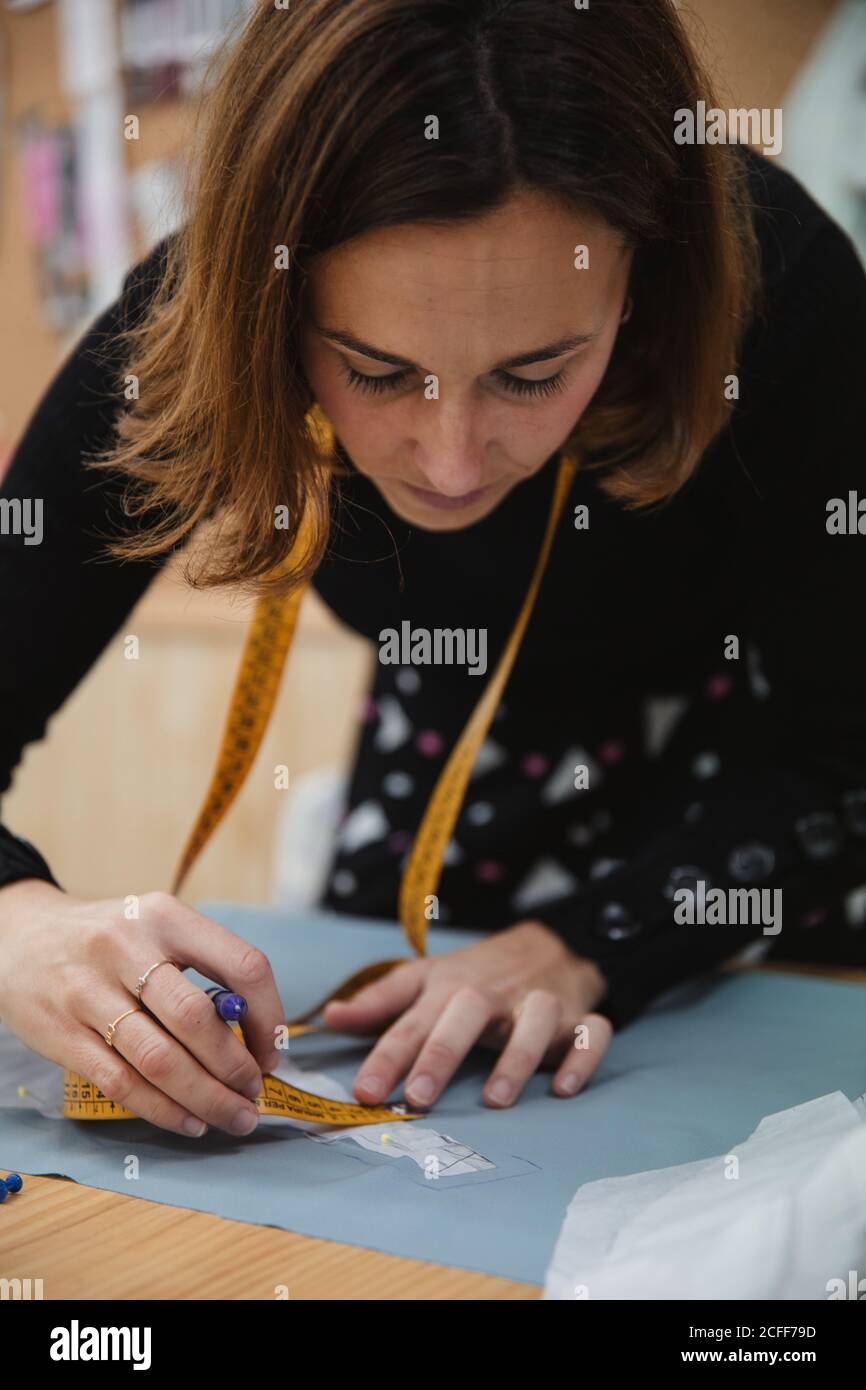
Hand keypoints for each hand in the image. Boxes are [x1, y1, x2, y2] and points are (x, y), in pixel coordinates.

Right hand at [0, 880, 285, 1137]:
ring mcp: (88, 992)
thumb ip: (200, 968)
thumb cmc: (107, 939)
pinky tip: (188, 1121)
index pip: (241, 966)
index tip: (272, 1051)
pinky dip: (162, 1110)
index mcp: (165, 917)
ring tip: (232, 1117)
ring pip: (160, 1060)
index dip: (268, 1017)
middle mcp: (127, 948)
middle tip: (254, 1095)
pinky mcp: (61, 1033)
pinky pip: (121, 1083)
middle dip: (236, 1068)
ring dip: (206, 1098)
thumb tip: (253, 1037)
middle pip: (197, 1020)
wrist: (19, 937)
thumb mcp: (155, 927)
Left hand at [323, 919, 611, 1108]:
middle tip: (418, 1097)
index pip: (411, 1022)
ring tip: (496, 1100)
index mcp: (449, 989)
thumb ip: (380, 1002)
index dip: (386, 1056)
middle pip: (466, 1013)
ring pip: (534, 1020)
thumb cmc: (474, 974)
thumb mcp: (424, 979)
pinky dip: (582, 1056)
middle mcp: (493, 995)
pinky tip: (563, 1087)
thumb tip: (331, 1017)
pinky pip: (591, 1032)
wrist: (547, 944)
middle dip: (441, 1053)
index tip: (364, 1092)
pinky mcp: (580, 1016)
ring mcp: (539, 1004)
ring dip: (516, 1058)